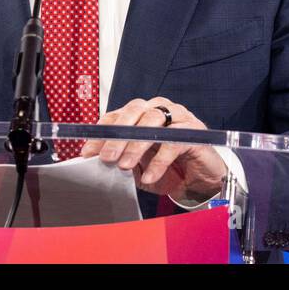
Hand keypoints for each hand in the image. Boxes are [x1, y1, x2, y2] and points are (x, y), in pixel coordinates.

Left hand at [79, 97, 226, 203]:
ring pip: (152, 122)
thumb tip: (96, 159)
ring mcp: (178, 116)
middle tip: (106, 157)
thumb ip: (121, 158)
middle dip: (117, 135)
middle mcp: (160, 108)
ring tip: (125, 166)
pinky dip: (159, 161)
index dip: (101, 132)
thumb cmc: (169, 168)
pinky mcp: (194, 131)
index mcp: (143, 112)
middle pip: (134, 111)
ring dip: (136, 145)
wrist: (200, 181)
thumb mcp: (139, 165)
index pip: (118, 115)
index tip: (87, 151)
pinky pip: (173, 142)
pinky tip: (150, 177)